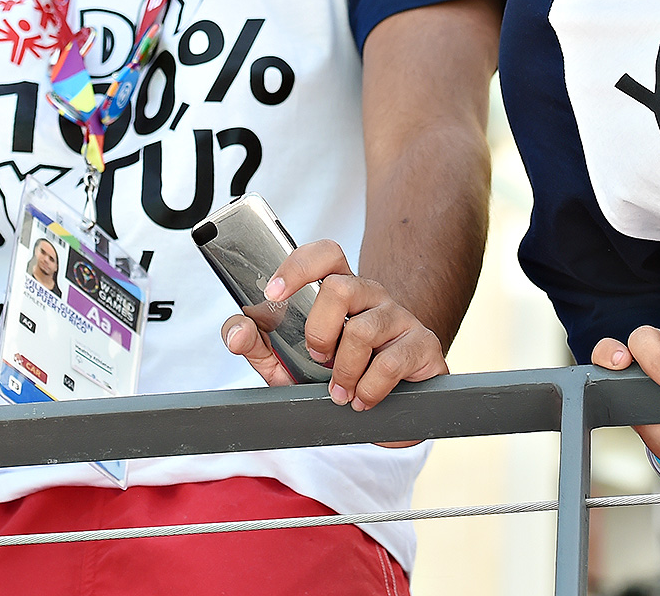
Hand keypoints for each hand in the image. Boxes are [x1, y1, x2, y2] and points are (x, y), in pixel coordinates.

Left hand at [221, 240, 446, 428]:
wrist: (387, 406)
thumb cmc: (336, 374)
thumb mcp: (288, 364)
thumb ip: (258, 344)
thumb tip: (236, 332)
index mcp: (339, 290)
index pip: (325, 254)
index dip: (299, 265)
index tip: (274, 293)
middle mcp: (370, 296)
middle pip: (341, 287)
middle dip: (319, 330)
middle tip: (317, 357)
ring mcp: (400, 318)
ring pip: (363, 330)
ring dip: (342, 371)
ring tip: (340, 392)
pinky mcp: (422, 345)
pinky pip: (389, 363)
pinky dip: (368, 389)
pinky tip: (363, 399)